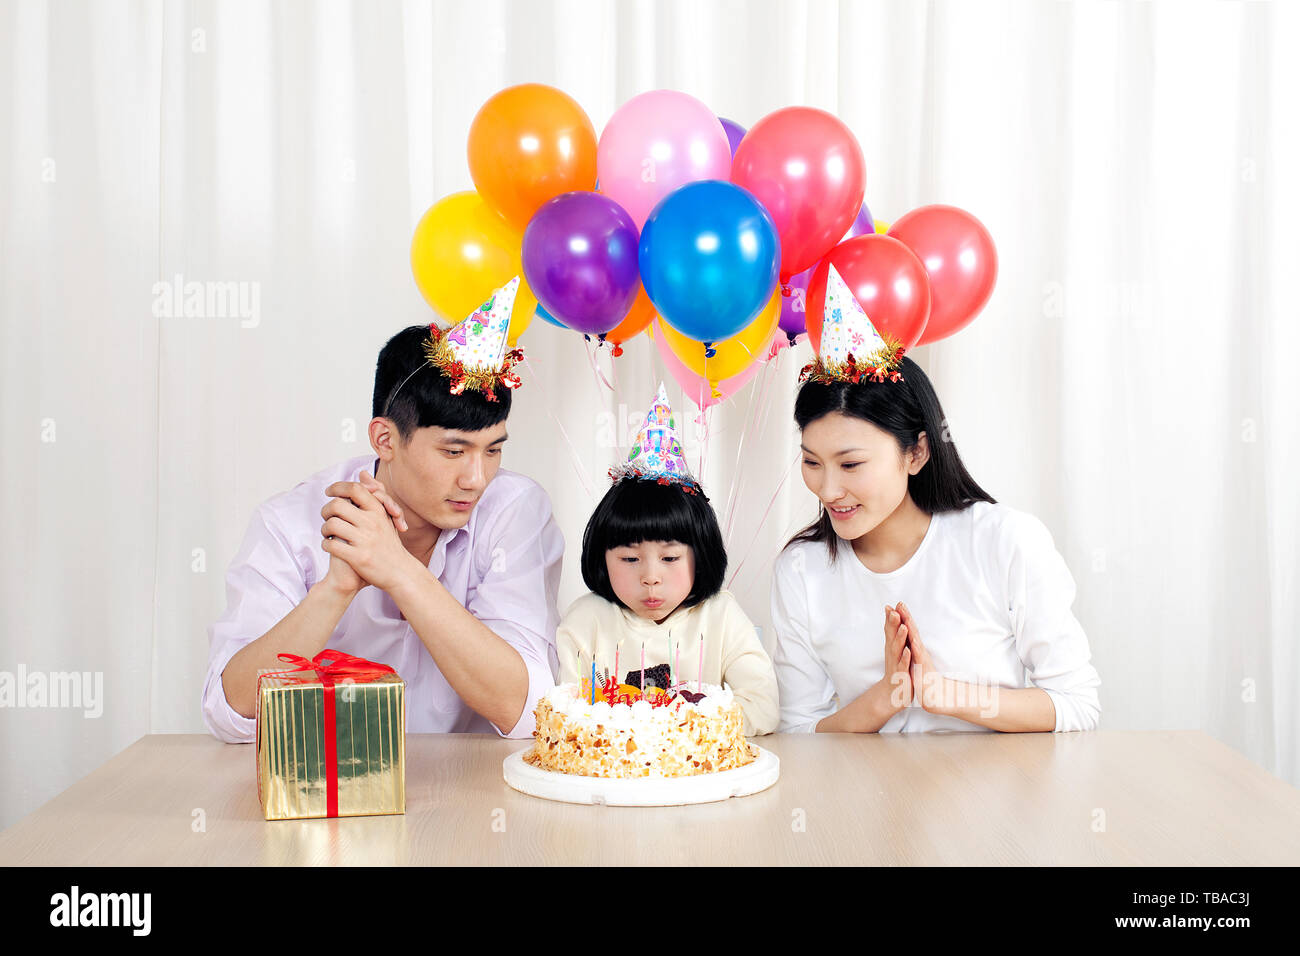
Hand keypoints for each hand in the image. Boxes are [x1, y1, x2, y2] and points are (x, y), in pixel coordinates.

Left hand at [320, 472, 414, 592]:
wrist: (401, 573)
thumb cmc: (390, 543)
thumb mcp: (385, 516)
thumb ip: (374, 493)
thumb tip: (362, 473)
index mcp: (378, 511)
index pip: (354, 489)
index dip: (337, 487)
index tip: (329, 491)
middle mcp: (372, 523)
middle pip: (337, 505)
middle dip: (325, 510)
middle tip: (325, 516)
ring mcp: (365, 541)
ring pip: (331, 525)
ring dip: (324, 529)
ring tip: (327, 533)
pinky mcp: (358, 557)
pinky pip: (331, 545)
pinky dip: (326, 545)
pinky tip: (330, 546)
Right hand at [882, 604, 912, 710]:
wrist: (892, 694)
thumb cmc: (896, 670)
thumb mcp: (895, 652)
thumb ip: (894, 636)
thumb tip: (894, 620)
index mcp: (892, 646)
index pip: (891, 629)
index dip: (891, 618)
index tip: (893, 604)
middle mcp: (892, 653)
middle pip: (892, 636)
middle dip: (894, 623)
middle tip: (895, 610)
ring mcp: (896, 663)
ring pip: (897, 649)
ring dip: (900, 637)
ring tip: (903, 627)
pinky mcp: (900, 674)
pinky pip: (903, 665)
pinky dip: (905, 658)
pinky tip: (908, 651)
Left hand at [899, 602, 942, 712]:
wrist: (931, 694)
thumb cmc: (922, 675)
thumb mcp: (914, 658)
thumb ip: (912, 645)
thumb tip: (908, 633)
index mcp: (915, 647)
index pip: (909, 629)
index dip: (903, 616)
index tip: (896, 603)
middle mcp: (919, 650)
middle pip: (913, 631)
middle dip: (907, 617)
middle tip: (901, 604)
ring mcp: (921, 659)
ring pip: (916, 643)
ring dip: (911, 632)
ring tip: (906, 620)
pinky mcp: (921, 670)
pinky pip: (917, 661)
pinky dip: (914, 653)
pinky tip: (911, 645)